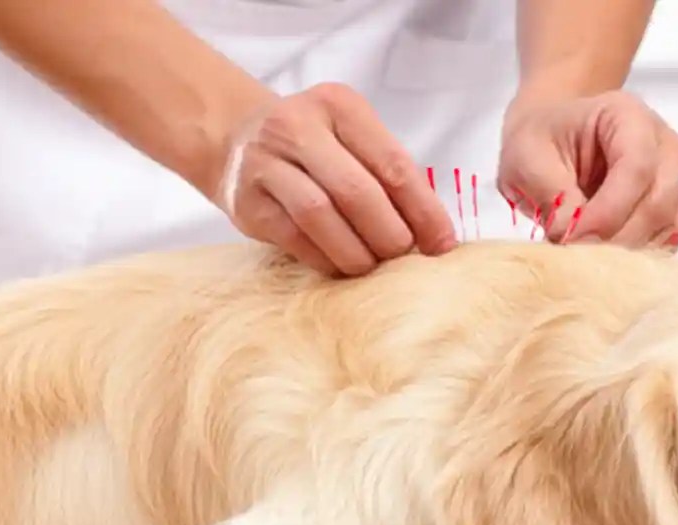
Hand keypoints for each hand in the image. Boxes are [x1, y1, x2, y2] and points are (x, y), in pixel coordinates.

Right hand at [215, 83, 456, 275]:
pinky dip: (326, 258)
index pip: (392, 163)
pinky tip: (342, 266)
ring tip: (373, 266)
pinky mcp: (247, 202)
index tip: (442, 244)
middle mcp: (297, 126)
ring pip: (320, 215)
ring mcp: (265, 163)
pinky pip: (294, 237)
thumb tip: (435, 235)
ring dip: (356, 251)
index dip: (423, 210)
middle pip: (356, 190)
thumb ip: (389, 176)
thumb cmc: (315, 146)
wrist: (235, 137)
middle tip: (404, 255)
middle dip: (389, 233)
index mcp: (338, 106)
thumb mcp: (352, 139)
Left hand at [498, 90, 677, 249]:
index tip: (570, 237)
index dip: (607, 211)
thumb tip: (573, 239)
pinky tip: (607, 254)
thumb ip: (554, 197)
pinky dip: (642, 253)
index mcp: (628, 117)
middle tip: (574, 253)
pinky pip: (672, 237)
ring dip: (630, 249)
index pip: (637, 167)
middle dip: (617, 237)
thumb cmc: (539, 139)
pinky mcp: (673, 206)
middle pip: (660, 200)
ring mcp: (674, 177)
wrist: (550, 139)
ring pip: (671, 223)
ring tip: (587, 254)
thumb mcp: (527, 159)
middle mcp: (663, 145)